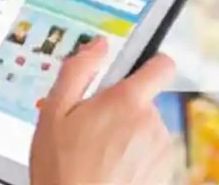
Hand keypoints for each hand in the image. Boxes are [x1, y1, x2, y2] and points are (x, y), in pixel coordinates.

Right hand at [30, 38, 175, 184]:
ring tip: (99, 156)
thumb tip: (96, 46)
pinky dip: (136, 161)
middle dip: (123, 111)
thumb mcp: (54, 112)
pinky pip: (152, 156)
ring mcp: (161, 150)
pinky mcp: (164, 173)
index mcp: (126, 101)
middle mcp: (151, 122)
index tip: (139, 69)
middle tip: (93, 129)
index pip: (160, 66)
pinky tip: (111, 172)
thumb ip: (78, 70)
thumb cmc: (62, 168)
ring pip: (147, 131)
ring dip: (129, 138)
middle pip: (144, 102)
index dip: (151, 64)